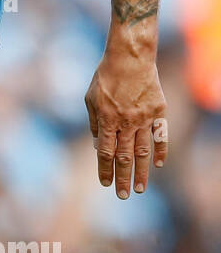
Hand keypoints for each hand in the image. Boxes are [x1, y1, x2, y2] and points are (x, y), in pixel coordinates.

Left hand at [84, 48, 167, 197]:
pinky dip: (160, 150)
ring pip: (143, 151)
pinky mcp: (159, 111)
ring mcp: (144, 117)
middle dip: (122, 178)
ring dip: (141, 171)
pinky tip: (158, 165)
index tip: (105, 184)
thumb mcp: (90, 98)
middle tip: (123, 196)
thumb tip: (98, 146)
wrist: (130, 56)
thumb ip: (94, 123)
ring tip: (140, 188)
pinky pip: (160, 135)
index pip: (105, 152)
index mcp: (106, 119)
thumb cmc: (106, 77)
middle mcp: (126, 121)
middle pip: (124, 156)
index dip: (105, 170)